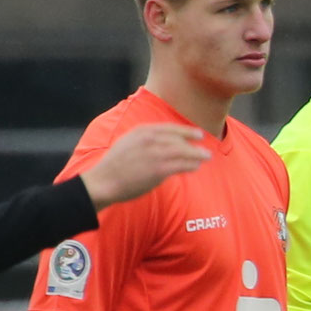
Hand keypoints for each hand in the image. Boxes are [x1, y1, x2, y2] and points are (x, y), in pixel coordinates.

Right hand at [77, 119, 210, 207]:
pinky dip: (191, 165)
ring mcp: (155, 154)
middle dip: (193, 143)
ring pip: (183, 151)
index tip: (197, 133)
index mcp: (141, 131)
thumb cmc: (114, 166)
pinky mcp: (159, 169)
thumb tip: (160, 143)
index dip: (185, 131)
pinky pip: (181, 165)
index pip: (169, 128)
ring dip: (197, 154)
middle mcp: (150, 140)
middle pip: (178, 139)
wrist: (103, 181)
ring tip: (206, 157)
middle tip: (204, 147)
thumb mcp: (127, 143)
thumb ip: (143, 140)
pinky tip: (196, 166)